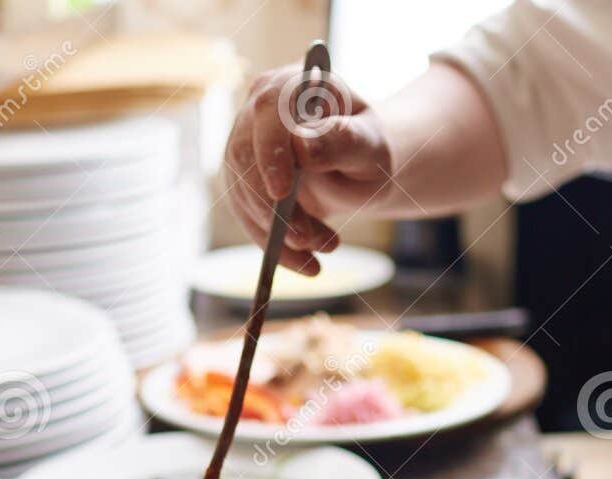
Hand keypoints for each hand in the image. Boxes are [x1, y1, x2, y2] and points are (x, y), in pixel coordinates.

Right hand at [224, 64, 393, 274]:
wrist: (360, 165)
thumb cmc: (369, 149)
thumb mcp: (370, 146)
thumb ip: (342, 141)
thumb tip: (301, 144)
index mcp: (296, 84)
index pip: (269, 110)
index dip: (270, 152)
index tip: (282, 192)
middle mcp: (260, 107)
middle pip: (245, 154)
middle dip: (274, 207)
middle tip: (313, 241)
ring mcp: (245, 141)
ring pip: (241, 190)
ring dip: (279, 232)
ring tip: (326, 248)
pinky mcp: (242, 175)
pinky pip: (246, 214)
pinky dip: (273, 244)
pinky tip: (304, 261)